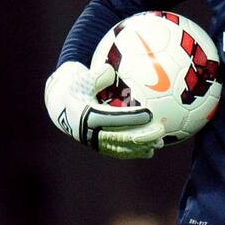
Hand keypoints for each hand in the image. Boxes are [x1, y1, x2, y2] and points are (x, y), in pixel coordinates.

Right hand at [44, 60, 164, 158]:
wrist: (63, 109)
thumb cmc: (78, 89)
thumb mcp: (82, 79)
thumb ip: (97, 75)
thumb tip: (111, 71)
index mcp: (89, 116)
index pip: (114, 118)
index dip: (132, 117)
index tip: (150, 113)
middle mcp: (93, 133)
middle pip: (122, 137)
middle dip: (143, 136)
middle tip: (161, 131)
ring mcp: (97, 143)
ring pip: (123, 149)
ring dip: (143, 147)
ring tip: (160, 142)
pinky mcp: (101, 149)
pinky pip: (120, 153)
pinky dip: (135, 153)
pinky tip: (150, 150)